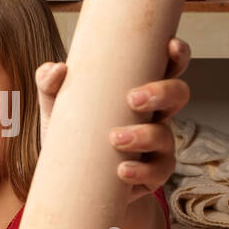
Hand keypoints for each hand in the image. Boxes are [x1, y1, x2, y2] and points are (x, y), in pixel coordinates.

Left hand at [35, 38, 190, 200]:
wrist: (70, 182)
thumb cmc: (72, 135)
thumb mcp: (56, 107)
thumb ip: (49, 84)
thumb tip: (56, 69)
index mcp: (140, 91)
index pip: (168, 68)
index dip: (177, 55)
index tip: (169, 46)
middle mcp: (155, 115)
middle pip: (178, 95)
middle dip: (162, 93)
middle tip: (133, 98)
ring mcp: (157, 147)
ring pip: (166, 136)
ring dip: (145, 135)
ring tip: (115, 138)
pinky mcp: (151, 175)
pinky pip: (158, 173)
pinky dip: (141, 171)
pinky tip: (122, 170)